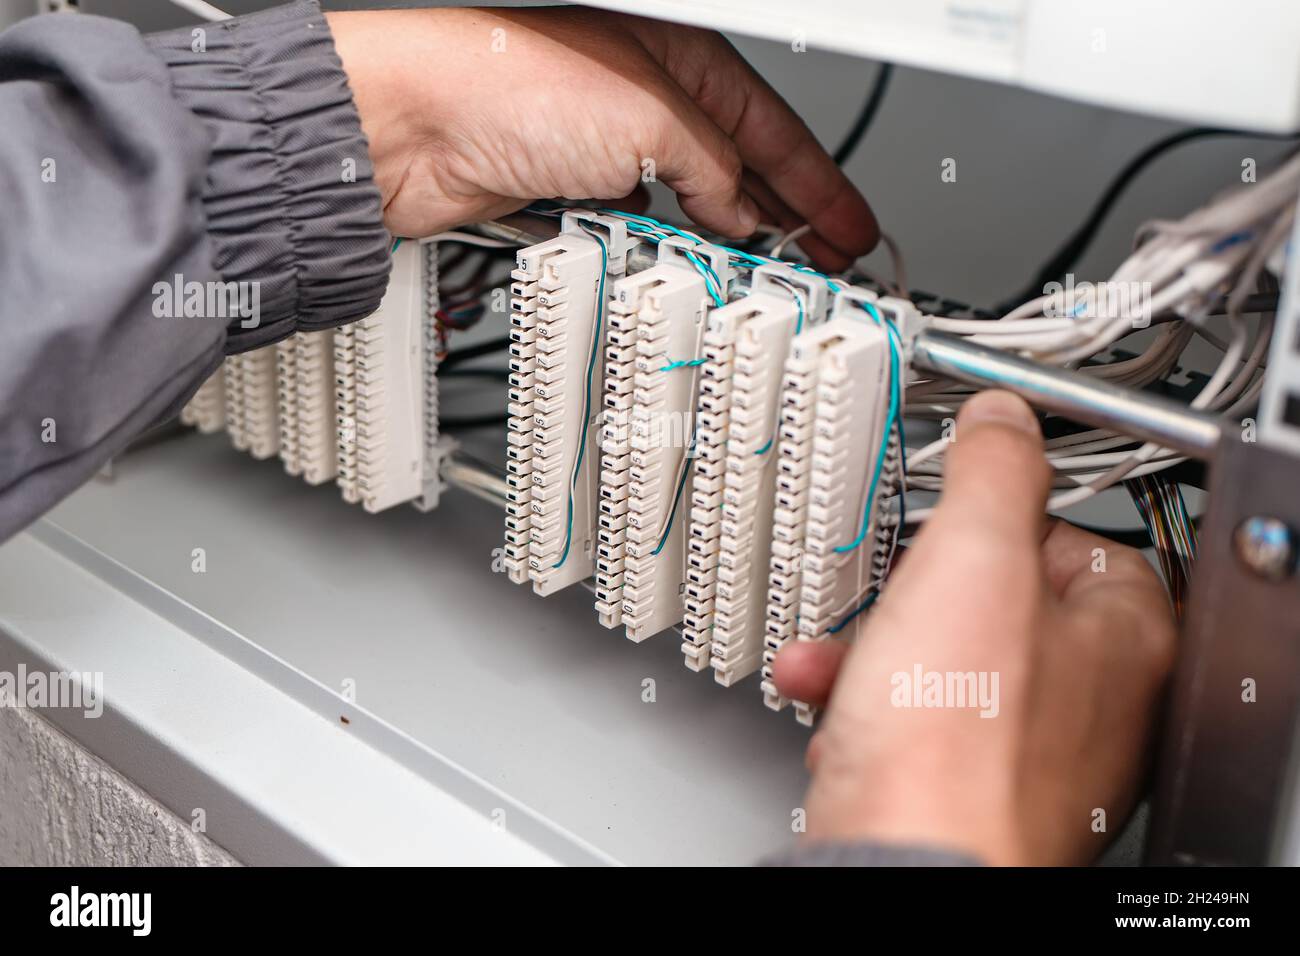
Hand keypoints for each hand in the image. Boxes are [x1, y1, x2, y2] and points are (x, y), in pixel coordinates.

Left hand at [326, 6, 877, 269]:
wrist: (409, 126)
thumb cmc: (509, 81)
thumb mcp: (650, 119)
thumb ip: (712, 165)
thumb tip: (740, 206)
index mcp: (678, 62)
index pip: (771, 128)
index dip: (818, 182)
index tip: (851, 225)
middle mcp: (644, 102)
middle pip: (737, 168)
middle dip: (787, 215)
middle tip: (830, 260)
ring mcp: (604, 149)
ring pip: (687, 204)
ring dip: (726, 241)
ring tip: (770, 275)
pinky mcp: (567, 193)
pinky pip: (637, 229)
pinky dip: (665, 251)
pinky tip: (688, 267)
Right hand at [773, 391, 1176, 864]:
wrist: (898, 862)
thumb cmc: (954, 745)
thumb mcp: (973, 560)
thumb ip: (993, 472)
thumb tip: (1003, 420)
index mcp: (1125, 642)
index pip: (1082, 539)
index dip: (1009, 516)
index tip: (963, 507)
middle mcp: (1089, 707)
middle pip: (997, 603)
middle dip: (914, 592)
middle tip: (891, 591)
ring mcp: (1025, 757)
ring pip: (941, 664)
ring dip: (872, 650)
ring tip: (840, 656)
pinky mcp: (961, 792)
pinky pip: (912, 723)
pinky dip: (863, 706)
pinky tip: (832, 708)